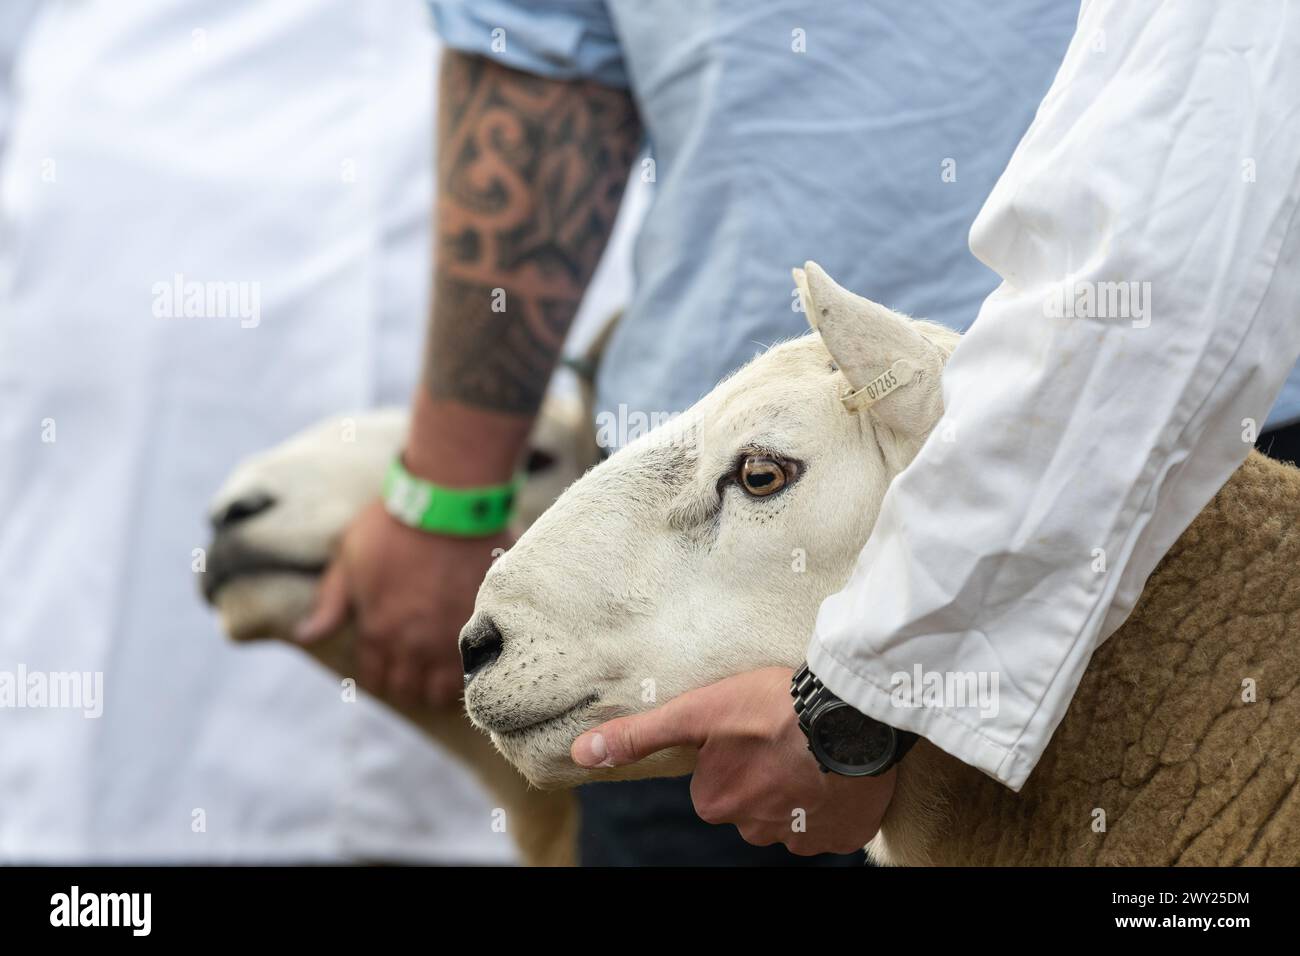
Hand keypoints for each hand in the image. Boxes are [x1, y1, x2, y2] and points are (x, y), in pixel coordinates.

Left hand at [296, 499, 510, 708]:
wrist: (447, 501)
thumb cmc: (392, 525)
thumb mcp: (349, 559)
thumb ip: (331, 604)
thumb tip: (307, 636)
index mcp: (378, 631)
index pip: (375, 677)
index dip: (379, 670)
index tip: (386, 658)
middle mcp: (414, 645)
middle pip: (408, 688)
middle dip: (407, 679)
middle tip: (414, 662)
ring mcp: (452, 638)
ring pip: (444, 689)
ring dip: (440, 682)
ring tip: (442, 663)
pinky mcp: (484, 624)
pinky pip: (477, 666)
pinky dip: (471, 667)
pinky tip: (469, 654)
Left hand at [571, 667, 894, 854]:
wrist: (850, 713)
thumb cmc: (770, 706)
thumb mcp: (696, 711)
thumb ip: (639, 735)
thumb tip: (581, 754)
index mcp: (717, 805)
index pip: (714, 785)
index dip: (729, 754)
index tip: (748, 728)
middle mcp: (758, 831)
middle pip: (752, 803)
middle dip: (764, 774)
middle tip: (780, 734)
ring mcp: (806, 838)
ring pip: (793, 814)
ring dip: (800, 787)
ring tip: (811, 746)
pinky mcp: (848, 834)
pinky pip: (834, 822)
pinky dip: (835, 798)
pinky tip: (837, 767)